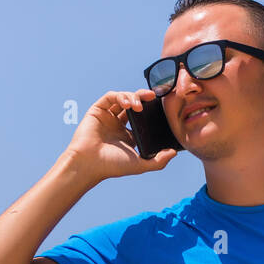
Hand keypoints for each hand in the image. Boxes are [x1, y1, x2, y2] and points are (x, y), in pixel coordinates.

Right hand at [64, 88, 179, 181]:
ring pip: (123, 98)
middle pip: (134, 104)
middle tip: (154, 97)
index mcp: (127, 136)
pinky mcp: (97, 110)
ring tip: (139, 105)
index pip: (142, 117)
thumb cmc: (111, 167)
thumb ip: (158, 161)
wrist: (89, 164)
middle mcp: (117, 124)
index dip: (151, 110)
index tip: (162, 106)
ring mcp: (107, 117)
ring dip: (133, 97)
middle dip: (144, 98)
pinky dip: (120, 96)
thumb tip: (173, 152)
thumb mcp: (140, 165)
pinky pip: (110, 97)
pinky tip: (128, 103)